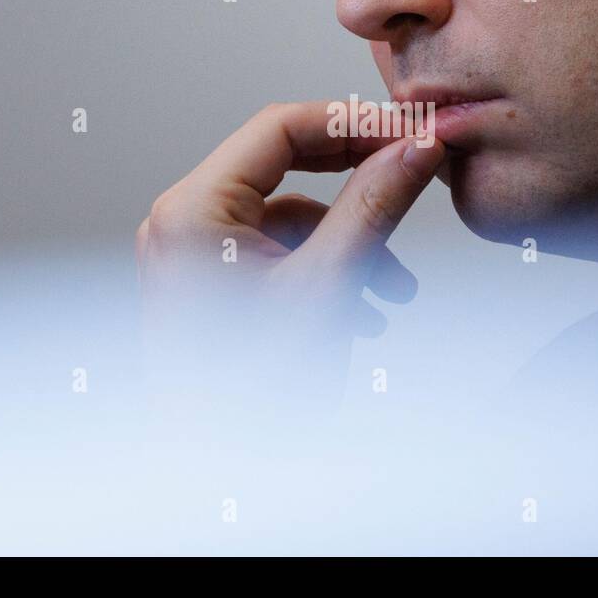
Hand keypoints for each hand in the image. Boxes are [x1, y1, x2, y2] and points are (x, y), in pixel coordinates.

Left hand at [136, 101, 444, 414]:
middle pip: (284, 166)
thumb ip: (374, 207)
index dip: (353, 123)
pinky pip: (276, 252)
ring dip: (349, 240)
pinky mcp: (210, 283)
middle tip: (413, 174)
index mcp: (193, 211)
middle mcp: (183, 223)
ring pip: (288, 216)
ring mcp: (193, 254)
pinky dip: (323, 267)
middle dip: (356, 180)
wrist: (218, 475)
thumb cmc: (248, 397)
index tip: (408, 131)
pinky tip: (364, 311)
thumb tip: (414, 149)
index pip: (280, 129)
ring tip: (396, 287)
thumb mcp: (326, 287)